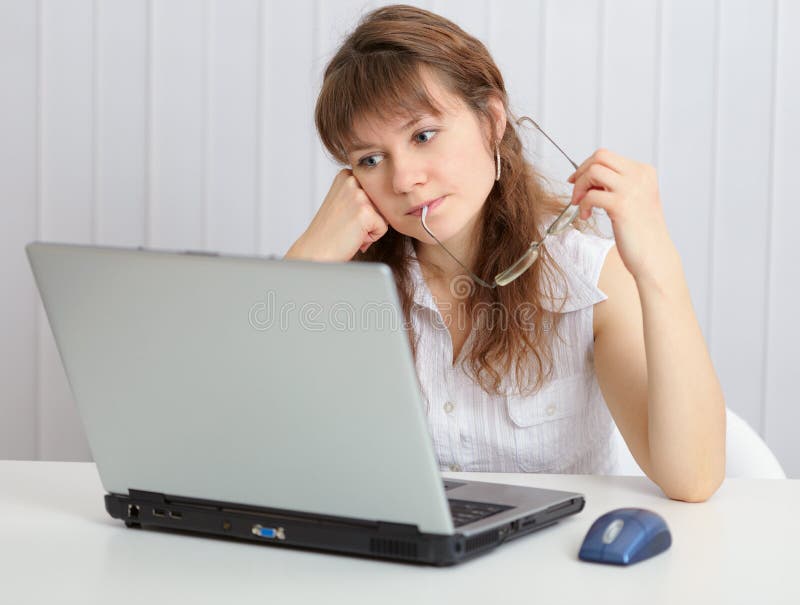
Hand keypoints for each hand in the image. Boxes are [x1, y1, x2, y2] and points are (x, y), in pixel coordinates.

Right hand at [286, 169, 388, 261]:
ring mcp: (359, 195)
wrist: (315, 251)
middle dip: (369, 218)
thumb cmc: (329, 232)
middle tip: (347, 225)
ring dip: (370, 227)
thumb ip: (361, 193)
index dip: (364, 209)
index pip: (375, 192)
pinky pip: (383, 228)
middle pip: (381, 202)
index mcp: (346, 175)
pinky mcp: (366, 212)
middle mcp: (352, 180)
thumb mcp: (343, 202)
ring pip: (384, 214)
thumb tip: (391, 194)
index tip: (345, 215)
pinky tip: (352, 236)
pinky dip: (370, 238)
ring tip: (349, 230)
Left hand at [567, 148, 678, 281]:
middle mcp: (640, 176)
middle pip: (600, 156)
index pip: (607, 155)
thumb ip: (615, 183)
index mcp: (644, 172)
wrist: (654, 256)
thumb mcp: (632, 198)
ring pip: (593, 171)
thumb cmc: (640, 231)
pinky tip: (585, 216)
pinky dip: (582, 205)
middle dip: (581, 173)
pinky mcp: (621, 205)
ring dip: (580, 187)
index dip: (586, 166)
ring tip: (579, 204)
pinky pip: (590, 195)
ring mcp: (631, 189)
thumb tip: (587, 174)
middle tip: (576, 193)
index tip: (576, 181)